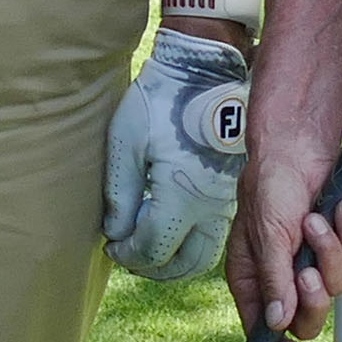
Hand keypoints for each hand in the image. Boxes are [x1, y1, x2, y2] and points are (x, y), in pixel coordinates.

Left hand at [104, 27, 251, 279]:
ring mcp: (225, 200)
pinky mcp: (230, 191)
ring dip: (176, 262)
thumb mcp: (126, 143)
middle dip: (154, 268)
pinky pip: (215, 233)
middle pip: (185, 264)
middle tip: (129, 254)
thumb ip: (120, 194)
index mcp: (182, 196)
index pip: (154, 250)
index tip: (111, 246)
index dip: (128, 254)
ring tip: (148, 246)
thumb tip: (116, 233)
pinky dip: (192, 243)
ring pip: (206, 255)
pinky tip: (170, 227)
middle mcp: (210, 206)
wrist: (204, 73)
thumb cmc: (160, 101)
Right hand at [223, 132, 341, 341]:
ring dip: (328, 253)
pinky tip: (339, 211)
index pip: (261, 327)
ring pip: (334, 286)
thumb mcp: (266, 235)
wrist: (299, 148)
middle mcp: (280, 276)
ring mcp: (309, 261)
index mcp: (252, 278)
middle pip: (306, 316)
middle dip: (313, 297)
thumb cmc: (271, 186)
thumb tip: (275, 323)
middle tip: (307, 273)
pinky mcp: (335, 245)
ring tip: (315, 221)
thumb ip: (273, 280)